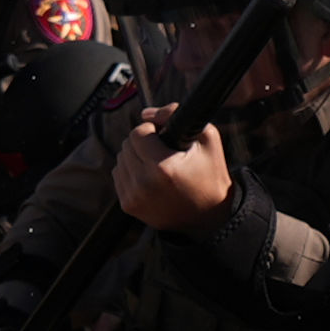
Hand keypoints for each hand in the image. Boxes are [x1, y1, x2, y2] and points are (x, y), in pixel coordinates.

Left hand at [112, 113, 233, 231]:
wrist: (208, 217)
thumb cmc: (211, 175)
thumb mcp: (206, 138)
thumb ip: (175, 115)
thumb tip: (145, 113)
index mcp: (163, 167)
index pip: (138, 133)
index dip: (151, 129)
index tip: (162, 135)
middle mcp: (144, 183)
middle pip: (127, 145)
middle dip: (142, 142)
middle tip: (161, 149)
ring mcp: (134, 197)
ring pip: (120, 160)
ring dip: (135, 157)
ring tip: (156, 163)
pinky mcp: (128, 206)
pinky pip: (118, 175)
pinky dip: (131, 172)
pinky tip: (149, 176)